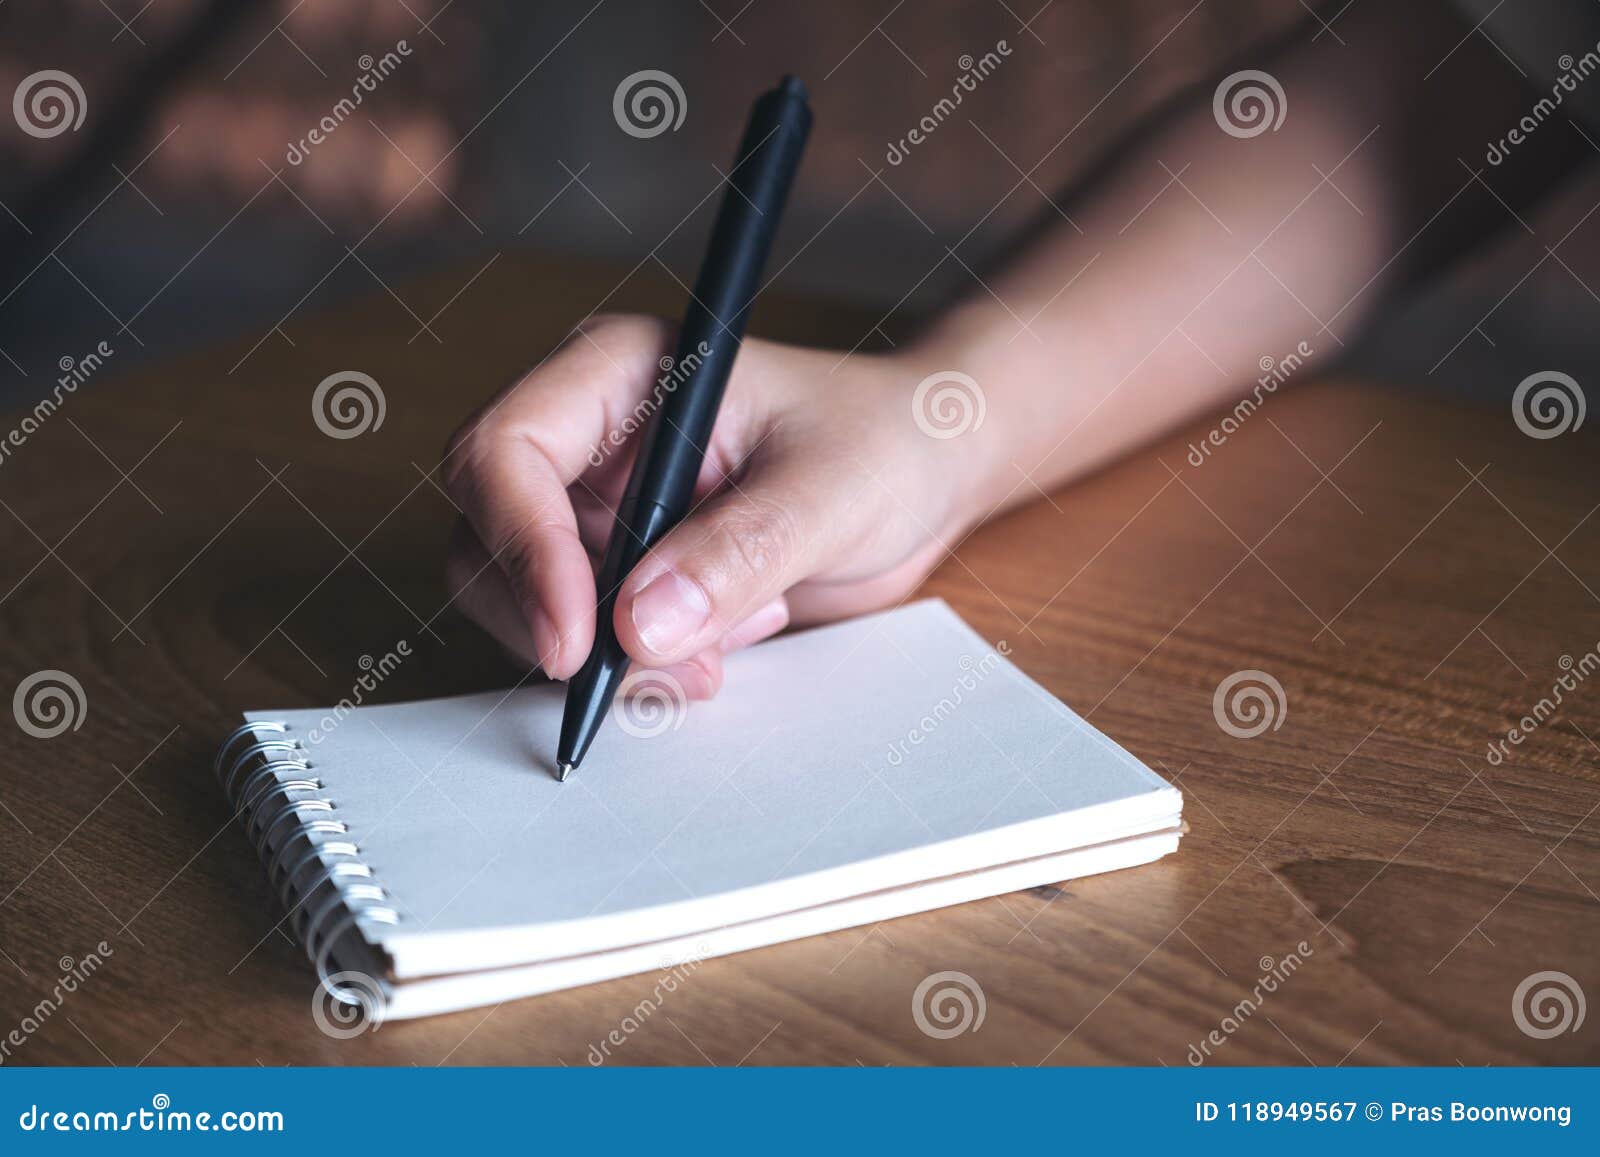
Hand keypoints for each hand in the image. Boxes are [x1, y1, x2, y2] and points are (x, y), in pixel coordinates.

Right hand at [442, 314, 999, 697]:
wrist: (929, 474)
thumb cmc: (890, 440)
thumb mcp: (830, 492)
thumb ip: (739, 552)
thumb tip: (638, 627)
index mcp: (618, 373)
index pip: (508, 450)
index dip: (525, 549)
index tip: (579, 640)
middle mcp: (591, 435)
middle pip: (490, 534)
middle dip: (558, 619)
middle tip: (654, 671)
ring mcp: (601, 504)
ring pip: (525, 598)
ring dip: (606, 655)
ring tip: (722, 652)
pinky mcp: (624, 566)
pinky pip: (584, 633)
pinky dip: (638, 665)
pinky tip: (729, 641)